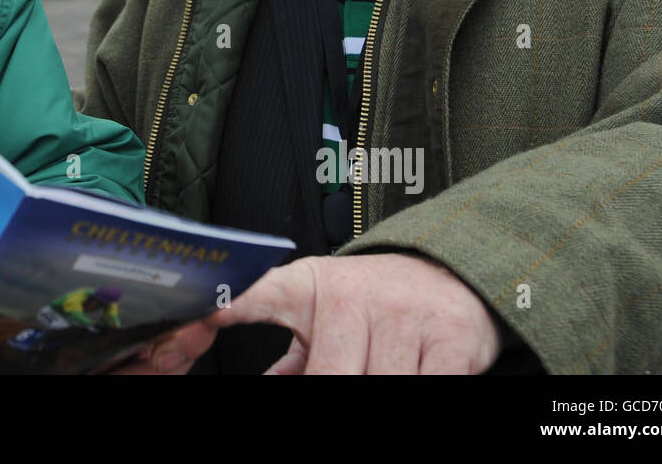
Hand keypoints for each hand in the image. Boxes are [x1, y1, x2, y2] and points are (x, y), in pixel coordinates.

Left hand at [124, 253, 502, 374]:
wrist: (450, 273)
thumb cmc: (372, 302)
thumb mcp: (321, 312)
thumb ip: (290, 357)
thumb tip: (266, 386)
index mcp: (311, 288)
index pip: (264, 293)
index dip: (235, 303)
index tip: (209, 310)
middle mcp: (355, 295)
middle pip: (332, 377)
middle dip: (333, 383)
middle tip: (342, 368)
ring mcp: (405, 315)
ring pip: (381, 386)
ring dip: (380, 385)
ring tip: (380, 365)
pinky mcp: (452, 339)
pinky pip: (430, 388)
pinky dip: (422, 386)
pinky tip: (417, 370)